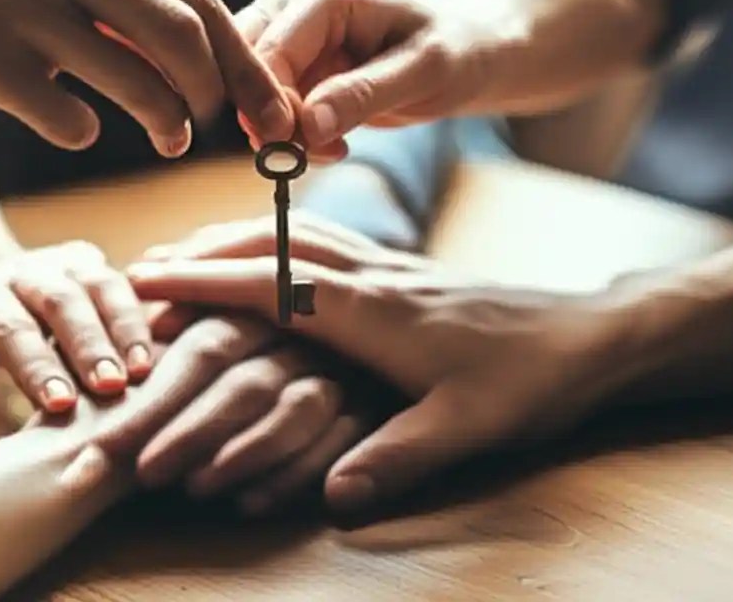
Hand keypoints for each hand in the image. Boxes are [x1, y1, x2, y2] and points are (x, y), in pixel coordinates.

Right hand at [0, 0, 293, 152]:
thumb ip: (125, 7)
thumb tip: (210, 68)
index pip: (197, 1)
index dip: (244, 63)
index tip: (268, 111)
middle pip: (183, 35)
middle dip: (218, 93)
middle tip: (215, 127)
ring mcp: (21, 5)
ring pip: (135, 80)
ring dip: (167, 122)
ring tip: (170, 139)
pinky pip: (67, 118)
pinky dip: (84, 131)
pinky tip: (74, 124)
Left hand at [0, 241, 152, 413]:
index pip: (9, 328)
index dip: (36, 366)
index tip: (62, 405)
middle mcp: (25, 270)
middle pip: (61, 300)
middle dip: (88, 344)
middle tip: (111, 388)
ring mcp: (65, 262)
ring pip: (102, 283)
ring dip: (127, 327)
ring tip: (145, 372)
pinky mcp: (97, 265)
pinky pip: (130, 282)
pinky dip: (148, 314)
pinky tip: (171, 346)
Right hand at [128, 218, 635, 511]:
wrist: (590, 338)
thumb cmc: (530, 382)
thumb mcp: (468, 429)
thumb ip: (399, 457)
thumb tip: (332, 498)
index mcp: (374, 309)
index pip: (271, 285)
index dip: (203, 283)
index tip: (143, 281)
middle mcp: (374, 276)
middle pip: (271, 246)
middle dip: (203, 255)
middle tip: (142, 268)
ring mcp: (390, 267)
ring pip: (297, 234)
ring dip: (238, 241)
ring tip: (189, 253)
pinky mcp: (406, 271)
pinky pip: (327, 240)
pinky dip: (282, 239)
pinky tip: (274, 253)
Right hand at [240, 0, 661, 147]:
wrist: (465, 53)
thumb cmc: (454, 52)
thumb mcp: (423, 73)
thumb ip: (364, 96)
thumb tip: (308, 126)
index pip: (270, 53)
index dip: (272, 106)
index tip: (295, 151)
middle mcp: (294, 1)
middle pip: (246, 67)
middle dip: (272, 120)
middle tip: (314, 156)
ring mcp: (286, 29)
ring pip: (248, 87)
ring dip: (281, 131)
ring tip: (333, 149)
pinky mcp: (288, 60)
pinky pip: (264, 102)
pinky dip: (290, 133)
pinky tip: (331, 143)